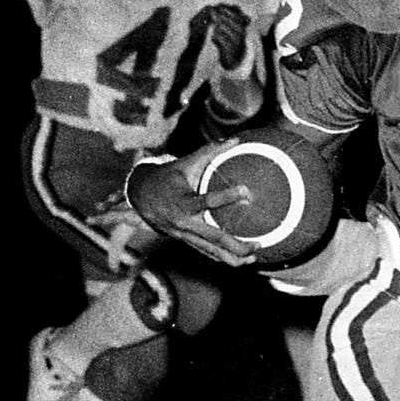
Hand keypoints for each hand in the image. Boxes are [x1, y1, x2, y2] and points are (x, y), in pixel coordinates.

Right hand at [124, 143, 260, 266]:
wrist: (140, 196)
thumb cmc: (167, 177)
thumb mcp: (186, 162)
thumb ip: (210, 151)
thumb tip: (235, 139)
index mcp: (183, 202)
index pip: (207, 201)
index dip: (228, 196)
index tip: (247, 190)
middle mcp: (184, 223)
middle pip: (214, 239)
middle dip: (238, 245)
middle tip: (259, 243)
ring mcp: (185, 235)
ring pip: (212, 252)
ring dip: (234, 258)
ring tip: (254, 259)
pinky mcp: (186, 241)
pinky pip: (207, 253)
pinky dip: (224, 258)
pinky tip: (241, 261)